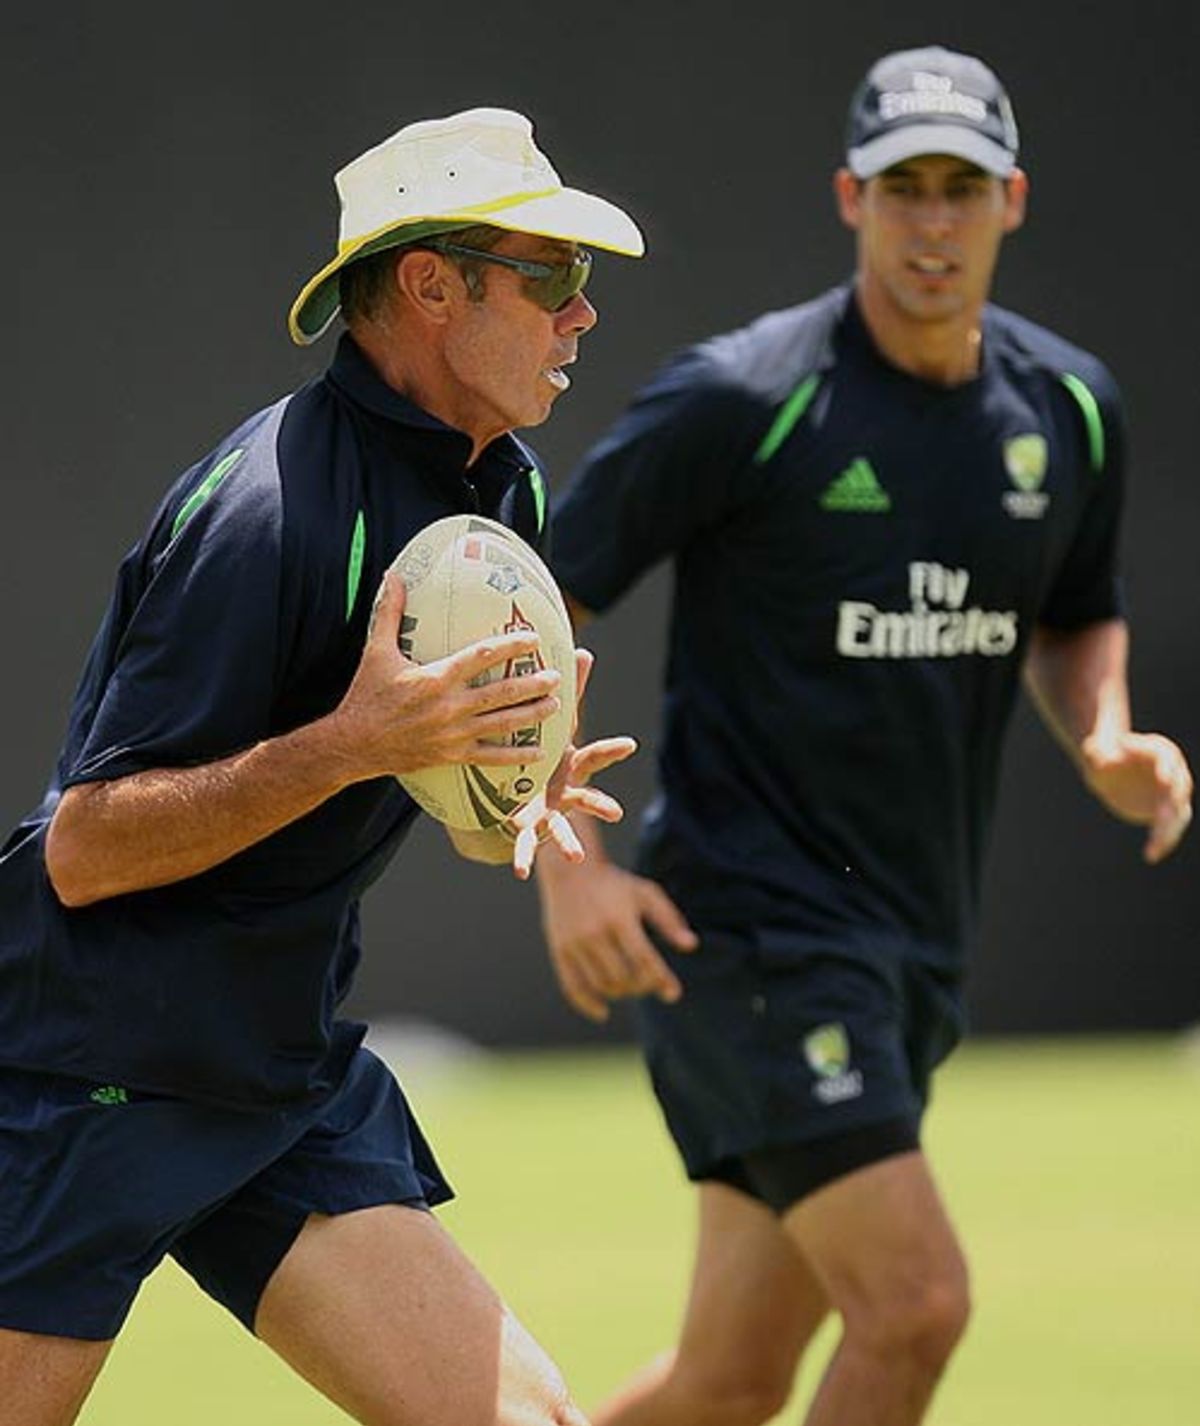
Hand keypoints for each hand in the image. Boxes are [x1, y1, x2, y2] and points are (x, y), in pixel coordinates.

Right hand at [331, 570, 562, 781]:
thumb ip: (389, 613)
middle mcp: (449, 707)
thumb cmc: (365, 695)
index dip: (510, 645)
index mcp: (435, 678)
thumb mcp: (376, 651)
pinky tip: (539, 752)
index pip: (481, 657)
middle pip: (501, 693)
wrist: (353, 744)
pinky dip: (516, 755)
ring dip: (532, 715)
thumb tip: (394, 576)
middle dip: (532, 684)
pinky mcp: (452, 756)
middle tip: (556, 675)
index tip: (533, 638)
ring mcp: (453, 734)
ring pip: (502, 724)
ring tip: (556, 705)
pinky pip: (490, 757)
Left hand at [505, 649, 635, 878]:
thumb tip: (584, 650)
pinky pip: (527, 844)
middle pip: (585, 797)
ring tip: (576, 857)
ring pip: (562, 828)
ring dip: (567, 842)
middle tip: (615, 812)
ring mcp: (551, 813)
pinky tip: (520, 871)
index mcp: (571, 765)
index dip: (611, 751)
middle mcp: (566, 792)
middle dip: (599, 804)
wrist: (527, 792)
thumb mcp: (558, 724)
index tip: (630, 745)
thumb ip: (571, 692)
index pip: (594, 756)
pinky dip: (524, 856)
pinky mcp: (530, 829)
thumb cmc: (547, 754)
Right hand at [538, 857, 698, 1022]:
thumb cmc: (615, 884)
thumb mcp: (645, 894)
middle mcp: (594, 932)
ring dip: (621, 993)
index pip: (644, 959)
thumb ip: (669, 920)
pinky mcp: (559, 950)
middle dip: (642, 987)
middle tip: (650, 983)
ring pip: (601, 985)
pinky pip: (572, 987)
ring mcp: (574, 943)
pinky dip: (588, 1004)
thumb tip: (691, 946)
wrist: (570, 870)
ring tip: (631, 986)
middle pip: (623, 977)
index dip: (661, 979)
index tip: (673, 994)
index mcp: (619, 917)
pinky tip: (603, 1012)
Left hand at [1082, 729, 1193, 863]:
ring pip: (1179, 812)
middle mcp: (1171, 770)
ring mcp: (1171, 791)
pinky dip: (1163, 841)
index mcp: (1156, 749)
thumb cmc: (1100, 753)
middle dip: (1172, 803)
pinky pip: (1171, 827)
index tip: (1163, 780)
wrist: (1105, 766)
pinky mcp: (1166, 809)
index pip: (1168, 756)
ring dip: (1169, 831)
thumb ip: (1100, 754)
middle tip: (1159, 820)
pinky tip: (1151, 855)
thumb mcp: (1095, 751)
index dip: (1167, 767)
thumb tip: (1108, 762)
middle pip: (1179, 787)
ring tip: (1153, 850)